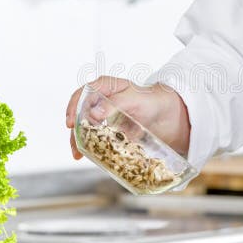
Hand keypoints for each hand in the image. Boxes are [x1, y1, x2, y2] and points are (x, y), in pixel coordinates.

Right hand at [66, 76, 191, 157]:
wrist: (170, 116)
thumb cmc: (154, 101)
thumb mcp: (136, 99)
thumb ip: (115, 103)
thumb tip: (94, 113)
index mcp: (105, 87)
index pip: (82, 93)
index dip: (74, 107)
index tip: (71, 122)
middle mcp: (101, 101)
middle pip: (80, 113)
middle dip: (74, 129)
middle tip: (75, 145)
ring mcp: (104, 117)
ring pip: (85, 127)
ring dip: (80, 141)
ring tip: (79, 154)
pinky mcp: (109, 131)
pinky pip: (96, 138)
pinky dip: (91, 146)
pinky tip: (90, 156)